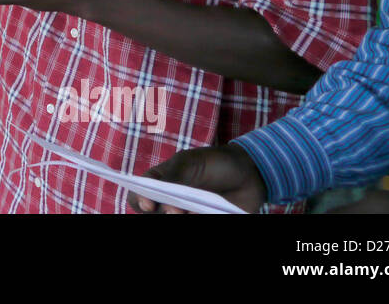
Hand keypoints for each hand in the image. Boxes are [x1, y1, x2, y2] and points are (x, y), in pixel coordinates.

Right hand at [129, 145, 267, 213]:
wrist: (249, 172)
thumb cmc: (214, 162)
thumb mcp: (189, 162)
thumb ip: (173, 178)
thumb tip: (161, 206)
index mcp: (160, 185)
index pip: (139, 197)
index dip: (139, 202)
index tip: (149, 205)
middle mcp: (170, 205)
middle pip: (154, 216)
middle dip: (163, 214)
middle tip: (176, 211)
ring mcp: (187, 216)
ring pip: (173, 223)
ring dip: (181, 218)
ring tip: (195, 212)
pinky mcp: (204, 221)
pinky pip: (197, 226)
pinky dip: (199, 219)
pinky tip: (207, 213)